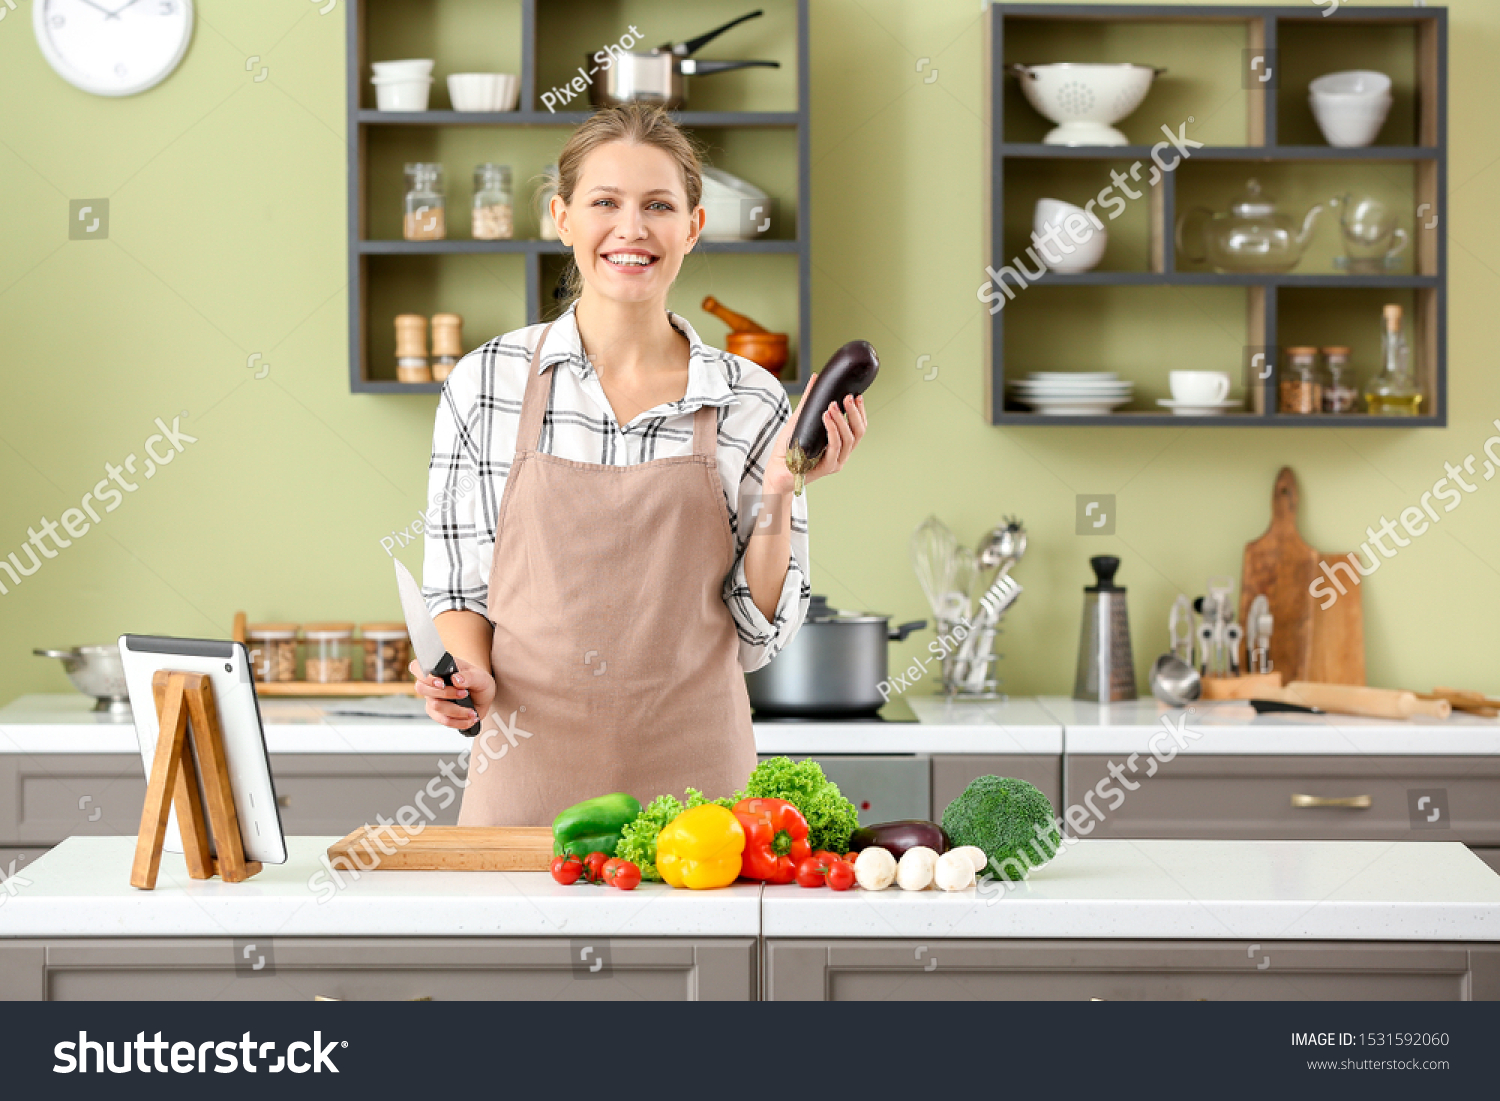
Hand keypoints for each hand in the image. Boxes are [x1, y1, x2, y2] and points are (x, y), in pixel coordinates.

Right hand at [410, 655, 495, 728]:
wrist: (484, 697)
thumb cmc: (479, 682)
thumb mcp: (480, 677)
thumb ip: (469, 677)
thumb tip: (456, 679)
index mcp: (439, 668)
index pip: (417, 667)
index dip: (425, 676)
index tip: (442, 683)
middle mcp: (432, 683)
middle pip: (422, 688)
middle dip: (445, 693)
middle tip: (464, 693)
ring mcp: (432, 698)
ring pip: (435, 706)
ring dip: (456, 710)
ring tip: (472, 711)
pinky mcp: (436, 712)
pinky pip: (442, 720)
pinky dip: (458, 722)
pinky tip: (469, 719)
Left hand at [765, 373, 867, 494]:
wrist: (775, 471)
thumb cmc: (787, 448)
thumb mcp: (800, 420)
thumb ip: (809, 402)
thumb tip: (815, 378)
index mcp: (839, 444)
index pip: (858, 428)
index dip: (860, 412)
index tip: (857, 396)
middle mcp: (841, 454)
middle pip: (858, 432)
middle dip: (854, 413)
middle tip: (847, 397)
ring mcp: (835, 462)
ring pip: (848, 440)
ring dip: (842, 420)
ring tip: (832, 406)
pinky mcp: (826, 468)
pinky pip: (834, 447)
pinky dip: (832, 431)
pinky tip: (826, 418)